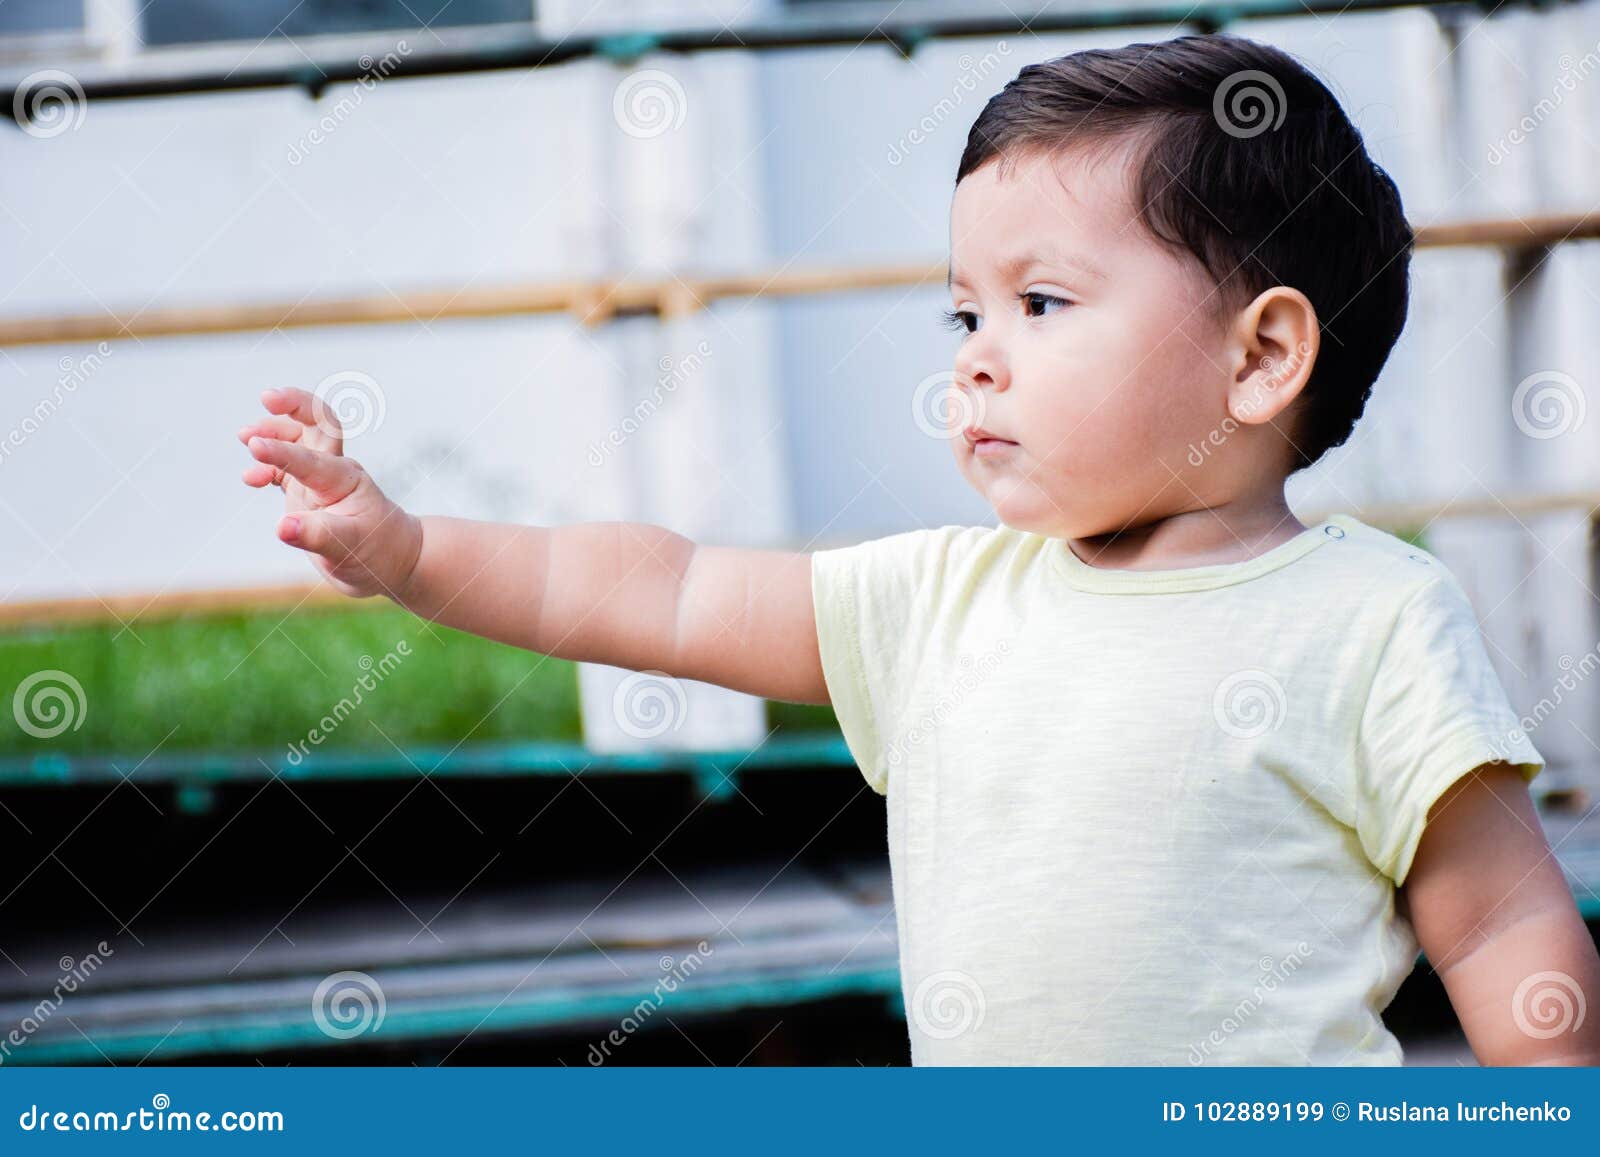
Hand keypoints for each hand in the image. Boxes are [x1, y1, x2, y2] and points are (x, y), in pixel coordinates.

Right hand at [238, 386, 422, 599]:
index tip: (255, 446)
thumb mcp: (349, 547)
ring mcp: (320, 477)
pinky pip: (286, 466)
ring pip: (300, 439)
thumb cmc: (376, 551)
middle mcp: (334, 471)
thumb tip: (283, 527)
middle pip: (318, 424)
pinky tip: (250, 476)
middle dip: (295, 404)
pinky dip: (268, 465)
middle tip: (267, 397)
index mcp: (344, 480)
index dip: (281, 452)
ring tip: (245, 435)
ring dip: (275, 430)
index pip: (309, 459)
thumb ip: (316, 535)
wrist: (390, 558)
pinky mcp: (309, 489)